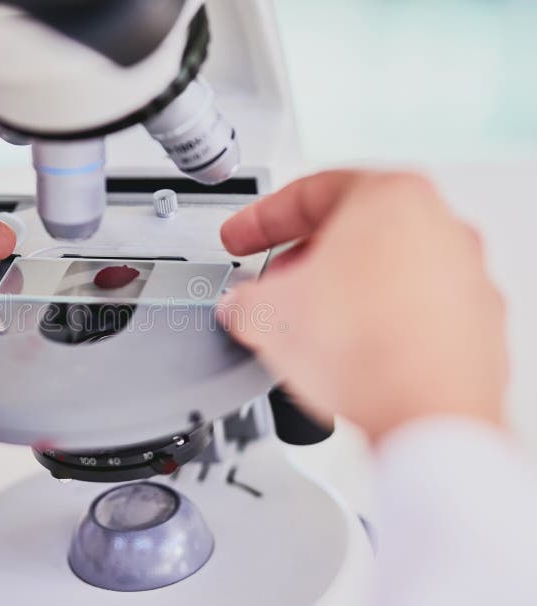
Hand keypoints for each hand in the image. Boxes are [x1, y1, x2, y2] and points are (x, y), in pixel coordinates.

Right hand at [219, 171, 507, 439]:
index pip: (308, 193)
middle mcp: (439, 226)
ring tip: (308, 323)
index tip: (241, 238)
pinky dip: (376, 321)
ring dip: (338, 290)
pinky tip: (349, 352)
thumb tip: (240, 307)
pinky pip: (412, 308)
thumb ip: (241, 298)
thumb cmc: (369, 351)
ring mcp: (464, 274)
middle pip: (350, 230)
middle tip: (273, 283)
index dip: (259, 220)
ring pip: (383, 268)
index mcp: (391, 198)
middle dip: (301, 258)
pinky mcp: (476, 322)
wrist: (431, 419)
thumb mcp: (266, 313)